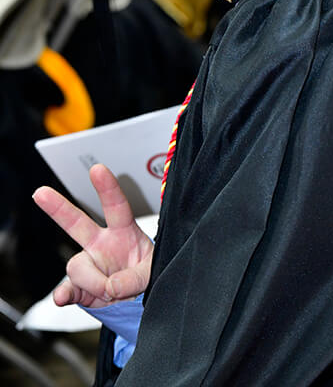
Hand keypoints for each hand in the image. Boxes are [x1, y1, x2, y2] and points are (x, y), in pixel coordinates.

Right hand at [33, 163, 153, 308]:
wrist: (138, 301)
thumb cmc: (147, 274)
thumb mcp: (152, 272)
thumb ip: (135, 278)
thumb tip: (110, 286)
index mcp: (124, 232)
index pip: (116, 206)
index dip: (107, 187)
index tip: (97, 169)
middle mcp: (101, 244)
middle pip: (76, 223)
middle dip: (58, 207)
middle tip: (40, 193)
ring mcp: (88, 264)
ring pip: (77, 266)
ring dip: (94, 282)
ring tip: (111, 292)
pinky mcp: (78, 287)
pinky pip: (66, 289)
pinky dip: (64, 295)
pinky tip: (62, 298)